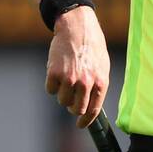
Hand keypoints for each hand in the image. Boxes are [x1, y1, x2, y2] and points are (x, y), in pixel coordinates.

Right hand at [45, 7, 109, 128]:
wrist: (76, 27)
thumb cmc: (91, 47)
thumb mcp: (102, 67)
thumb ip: (98, 86)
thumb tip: (92, 106)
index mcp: (100, 82)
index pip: (93, 110)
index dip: (85, 120)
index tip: (80, 124)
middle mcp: (85, 82)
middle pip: (76, 108)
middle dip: (73, 107)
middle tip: (71, 100)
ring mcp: (69, 78)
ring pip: (62, 100)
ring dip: (62, 94)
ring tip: (66, 79)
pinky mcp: (54, 72)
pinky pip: (50, 89)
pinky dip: (52, 84)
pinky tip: (57, 72)